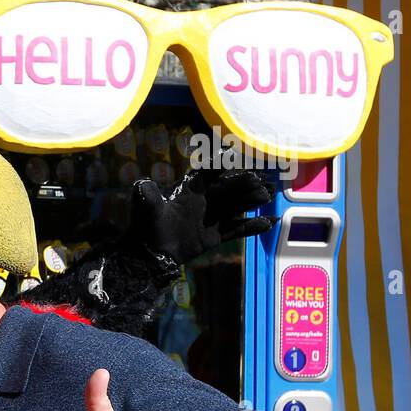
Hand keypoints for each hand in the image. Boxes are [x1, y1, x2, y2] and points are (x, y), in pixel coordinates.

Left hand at [129, 166, 274, 265]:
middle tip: (260, 180)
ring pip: (236, 206)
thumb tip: (142, 184)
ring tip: (267, 196)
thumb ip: (146, 196)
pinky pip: (237, 229)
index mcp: (189, 189)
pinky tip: (268, 223)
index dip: (221, 165)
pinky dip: (252, 227)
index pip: (208, 173)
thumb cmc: (147, 227)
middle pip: (228, 188)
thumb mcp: (146, 208)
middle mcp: (204, 200)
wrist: (150, 254)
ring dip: (251, 201)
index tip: (236, 157)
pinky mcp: (215, 235)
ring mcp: (212, 217)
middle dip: (244, 184)